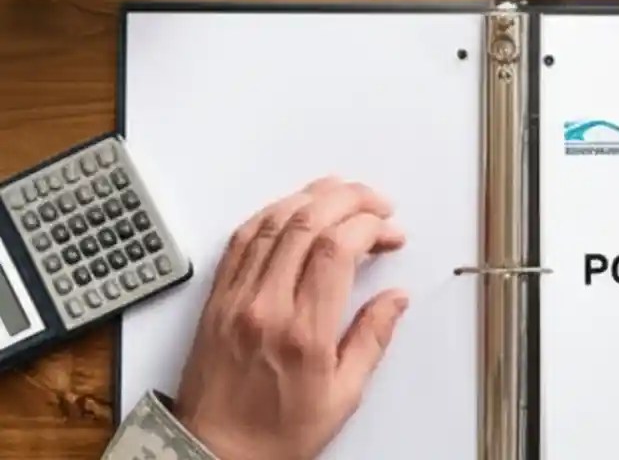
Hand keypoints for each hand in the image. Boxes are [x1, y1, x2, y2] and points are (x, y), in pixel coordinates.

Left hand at [173, 177, 408, 459]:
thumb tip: (395, 299)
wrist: (214, 451)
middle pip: (306, 223)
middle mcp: (264, 307)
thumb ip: (371, 340)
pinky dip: (271, 213)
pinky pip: (241, 238)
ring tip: (340, 193)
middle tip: (375, 202)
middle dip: (348, 199)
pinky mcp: (216, 298)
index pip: (336, 250)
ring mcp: (235, 298)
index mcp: (302, 333)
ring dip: (310, 197)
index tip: (389, 232)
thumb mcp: (342, 396)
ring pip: (272, 222)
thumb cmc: (276, 432)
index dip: (369, 227)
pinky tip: (292, 209)